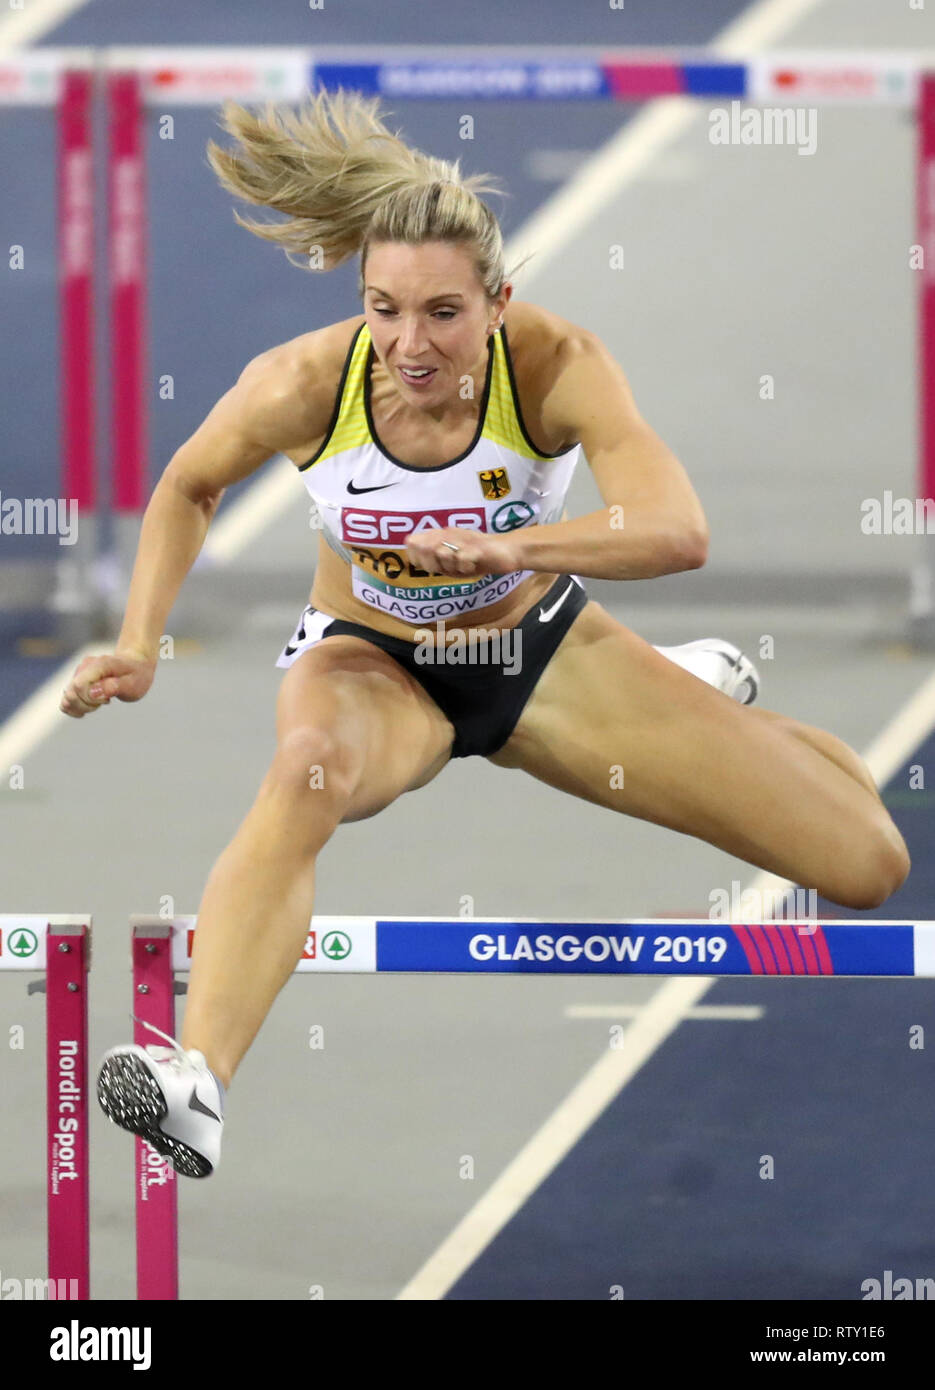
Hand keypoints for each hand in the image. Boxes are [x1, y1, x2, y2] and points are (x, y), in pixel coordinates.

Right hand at [59, 648, 157, 718]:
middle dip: (86, 705)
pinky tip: (93, 703)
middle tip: (106, 700)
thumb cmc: (136, 675)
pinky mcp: (76, 679)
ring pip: (67, 698)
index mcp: (99, 665)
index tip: (107, 699)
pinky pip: (67, 699)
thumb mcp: (132, 684)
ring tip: (100, 700)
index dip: (90, 699)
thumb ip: (114, 687)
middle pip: (71, 694)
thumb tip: (93, 692)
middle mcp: (85, 667)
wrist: (135, 663)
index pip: (80, 686)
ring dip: (82, 706)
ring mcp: (79, 672)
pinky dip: (78, 707)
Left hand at [404, 527, 525, 578]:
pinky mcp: (477, 548)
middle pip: (425, 549)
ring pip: (442, 554)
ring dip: (451, 566)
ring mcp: (463, 540)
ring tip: (463, 564)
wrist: (506, 551)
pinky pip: (461, 558)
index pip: (412, 543)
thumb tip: (410, 548)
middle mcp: (449, 534)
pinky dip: (465, 566)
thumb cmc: (476, 556)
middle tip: (449, 566)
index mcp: (440, 535)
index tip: (431, 564)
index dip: (417, 557)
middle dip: (433, 564)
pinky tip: (473, 564)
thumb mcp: (451, 560)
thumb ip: (431, 558)